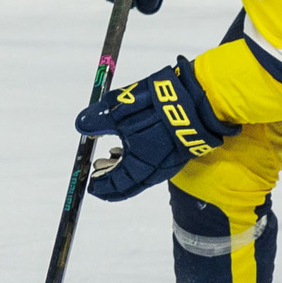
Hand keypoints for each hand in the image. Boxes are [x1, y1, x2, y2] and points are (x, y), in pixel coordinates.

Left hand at [76, 56, 232, 200]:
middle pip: (130, 184)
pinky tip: (133, 144)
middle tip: (97, 168)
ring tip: (112, 153)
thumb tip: (82, 125)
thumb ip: (98, 121)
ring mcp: (171, 162)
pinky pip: (155, 163)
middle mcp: (156, 170)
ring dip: (125, 168)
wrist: (199, 97)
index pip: (116, 185)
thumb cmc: (158, 106)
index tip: (89, 181)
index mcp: (140, 166)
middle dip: (111, 178)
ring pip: (143, 174)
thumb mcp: (120, 111)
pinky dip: (140, 159)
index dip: (100, 185)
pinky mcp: (179, 150)